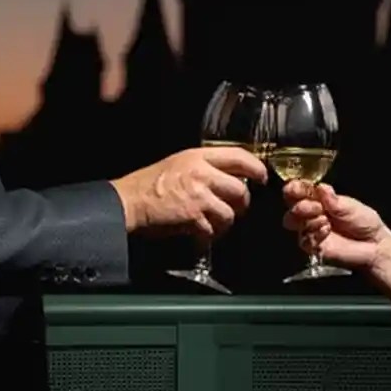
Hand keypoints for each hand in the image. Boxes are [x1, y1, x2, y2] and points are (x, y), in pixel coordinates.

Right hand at [110, 146, 265, 237]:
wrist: (129, 201)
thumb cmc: (150, 184)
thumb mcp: (178, 163)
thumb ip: (203, 167)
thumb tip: (228, 177)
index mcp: (198, 156)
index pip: (239, 156)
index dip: (256, 167)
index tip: (261, 176)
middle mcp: (201, 173)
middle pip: (240, 189)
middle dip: (241, 202)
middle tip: (236, 207)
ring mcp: (199, 195)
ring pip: (231, 212)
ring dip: (225, 222)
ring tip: (214, 223)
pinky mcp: (193, 217)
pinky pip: (214, 229)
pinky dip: (210, 235)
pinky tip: (201, 233)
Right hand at [282, 181, 387, 269]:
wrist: (373, 245)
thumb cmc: (365, 223)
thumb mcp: (351, 207)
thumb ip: (334, 200)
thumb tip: (321, 187)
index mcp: (319, 198)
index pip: (300, 190)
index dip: (295, 188)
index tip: (294, 187)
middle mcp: (311, 213)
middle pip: (292, 205)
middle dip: (300, 204)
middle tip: (316, 207)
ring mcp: (309, 229)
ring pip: (291, 221)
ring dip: (306, 218)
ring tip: (324, 219)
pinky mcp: (311, 246)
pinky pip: (303, 239)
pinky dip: (314, 232)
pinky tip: (326, 230)